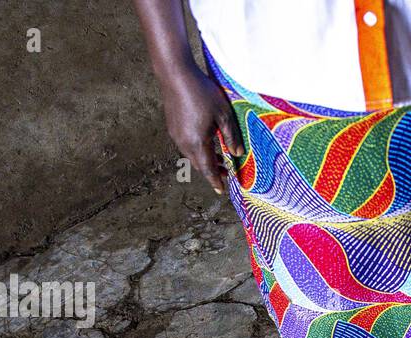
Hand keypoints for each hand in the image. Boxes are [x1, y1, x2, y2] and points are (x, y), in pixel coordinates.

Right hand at [160, 67, 244, 193]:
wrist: (175, 74)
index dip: (216, 180)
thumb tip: (238, 154)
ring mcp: (175, 134)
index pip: (208, 169)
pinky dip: (197, 149)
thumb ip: (231, 137)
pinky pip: (186, 145)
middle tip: (227, 173)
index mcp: (197, 142)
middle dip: (212, 171)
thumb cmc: (202, 92)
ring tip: (220, 158)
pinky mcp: (172, 126)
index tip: (222, 190)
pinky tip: (207, 142)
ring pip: (192, 155)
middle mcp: (184, 142)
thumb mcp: (223, 115)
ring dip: (205, 159)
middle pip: (199, 164)